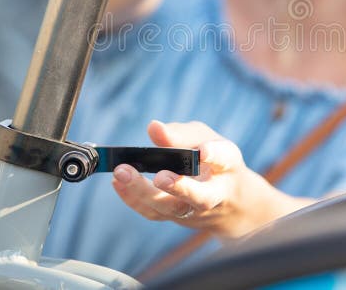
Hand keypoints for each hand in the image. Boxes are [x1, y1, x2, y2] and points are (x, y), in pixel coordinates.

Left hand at [112, 120, 312, 238]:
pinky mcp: (175, 217)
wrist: (228, 202)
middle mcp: (215, 194)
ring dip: (145, 193)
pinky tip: (117, 182)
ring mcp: (194, 210)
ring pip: (172, 209)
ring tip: (122, 172)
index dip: (214, 155)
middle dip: (180, 187)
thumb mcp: (207, 140)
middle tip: (161, 177)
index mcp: (227, 167)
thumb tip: (154, 128)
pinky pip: (154, 213)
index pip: (224, 160)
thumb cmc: (214, 162)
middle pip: (199, 197)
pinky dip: (133, 199)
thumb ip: (182, 134)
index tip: (203, 150)